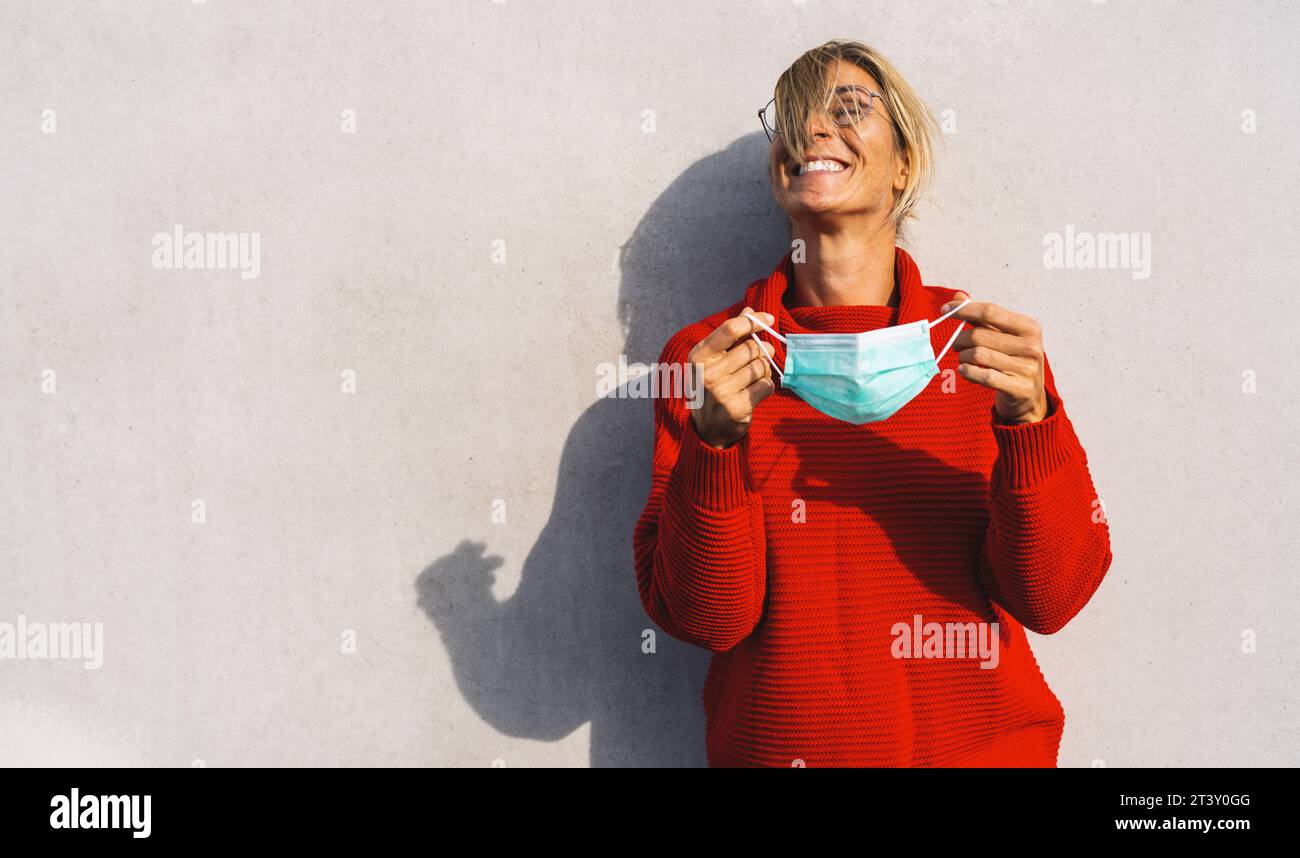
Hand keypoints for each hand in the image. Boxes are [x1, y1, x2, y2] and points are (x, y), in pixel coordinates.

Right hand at [687, 306, 777, 448]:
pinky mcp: (738, 408)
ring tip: (753, 377)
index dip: (754, 321)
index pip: (730, 329)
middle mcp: (708, 373)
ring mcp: (722, 392)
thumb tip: (750, 309)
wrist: (708, 428)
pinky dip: (766, 386)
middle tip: (762, 355)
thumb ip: (732, 334)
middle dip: (762, 350)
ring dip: (764, 370)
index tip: (769, 320)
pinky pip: (766, 385)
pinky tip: (755, 392)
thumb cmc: (713, 385)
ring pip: (761, 367)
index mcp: (699, 355)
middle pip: (751, 349)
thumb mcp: (715, 358)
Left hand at [939, 291, 1049, 423]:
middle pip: (980, 335)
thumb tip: (958, 296)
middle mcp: (1031, 346)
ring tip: (962, 359)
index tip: (944, 310)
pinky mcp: (1020, 388)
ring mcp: (1027, 368)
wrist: (1028, 398)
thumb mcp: (1002, 336)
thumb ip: (981, 317)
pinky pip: (984, 376)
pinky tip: (964, 370)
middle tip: (955, 345)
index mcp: (1029, 327)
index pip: (990, 311)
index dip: (964, 309)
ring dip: (963, 357)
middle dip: (960, 339)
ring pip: (978, 355)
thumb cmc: (1012, 361)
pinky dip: (968, 372)